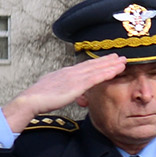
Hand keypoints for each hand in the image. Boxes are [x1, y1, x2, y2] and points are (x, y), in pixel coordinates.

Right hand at [0, 54, 125, 133]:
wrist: (31, 100)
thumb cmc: (38, 98)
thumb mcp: (51, 90)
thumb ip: (61, 89)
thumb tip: (65, 91)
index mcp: (64, 73)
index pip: (84, 66)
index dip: (96, 63)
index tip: (106, 60)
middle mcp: (71, 72)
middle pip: (92, 64)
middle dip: (107, 60)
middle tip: (120, 56)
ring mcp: (74, 77)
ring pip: (97, 69)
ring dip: (111, 64)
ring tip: (123, 61)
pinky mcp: (77, 85)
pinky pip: (96, 77)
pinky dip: (107, 73)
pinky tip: (117, 71)